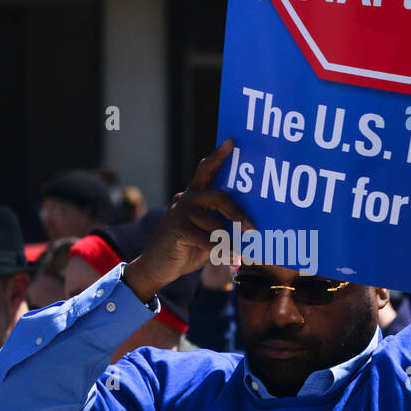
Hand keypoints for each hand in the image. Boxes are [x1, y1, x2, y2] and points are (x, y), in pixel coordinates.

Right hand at [125, 141, 253, 303]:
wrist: (157, 268)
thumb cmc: (187, 249)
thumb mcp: (208, 235)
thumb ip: (222, 226)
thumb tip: (249, 229)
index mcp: (194, 196)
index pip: (206, 171)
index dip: (218, 156)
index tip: (232, 142)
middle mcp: (186, 199)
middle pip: (219, 197)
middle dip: (238, 213)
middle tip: (253, 227)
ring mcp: (179, 212)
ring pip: (215, 224)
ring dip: (228, 241)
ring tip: (238, 253)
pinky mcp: (176, 228)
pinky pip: (208, 239)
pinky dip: (222, 251)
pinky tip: (231, 258)